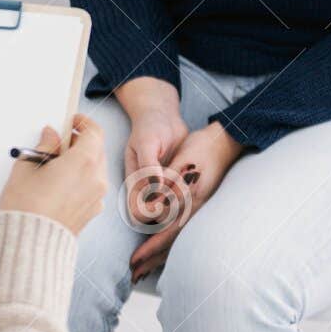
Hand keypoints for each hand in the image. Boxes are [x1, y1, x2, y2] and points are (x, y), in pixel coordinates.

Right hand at [0, 115, 106, 235]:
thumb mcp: (27, 166)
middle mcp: (96, 178)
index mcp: (83, 161)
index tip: (70, 122)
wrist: (29, 245)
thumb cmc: (26, 206)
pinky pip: (93, 186)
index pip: (94, 131)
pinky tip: (61, 183)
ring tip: (57, 164)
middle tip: (59, 142)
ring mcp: (97, 197)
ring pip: (96, 168)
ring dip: (82, 160)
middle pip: (97, 149)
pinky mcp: (92, 212)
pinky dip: (82, 178)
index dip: (83, 123)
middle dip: (81, 141)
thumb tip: (51, 135)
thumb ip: (44, 146)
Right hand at [116, 77, 189, 228]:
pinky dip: (186, 199)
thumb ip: (149, 165)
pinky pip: (179, 197)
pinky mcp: (174, 181)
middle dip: (166, 215)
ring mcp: (160, 185)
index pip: (136, 212)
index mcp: (135, 181)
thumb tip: (157, 187)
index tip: (163, 203)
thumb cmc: (150, 127)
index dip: (148, 215)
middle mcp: (147, 187)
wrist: (163, 115)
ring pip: (167, 210)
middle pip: (153, 216)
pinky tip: (195, 191)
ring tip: (189, 193)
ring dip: (178, 208)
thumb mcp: (147, 143)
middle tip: (180, 200)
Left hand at [129, 121, 243, 281]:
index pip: (166, 232)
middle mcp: (196, 209)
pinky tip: (163, 251)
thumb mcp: (183, 162)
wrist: (225, 141)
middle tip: (134, 273)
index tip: (133, 260)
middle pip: (172, 242)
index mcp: (190, 200)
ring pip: (178, 239)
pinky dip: (170, 245)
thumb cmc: (200, 147)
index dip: (149, 248)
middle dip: (152, 259)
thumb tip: (155, 206)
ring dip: (160, 256)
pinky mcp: (200, 205)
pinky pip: (183, 232)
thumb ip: (169, 182)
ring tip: (144, 270)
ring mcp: (200, 209)